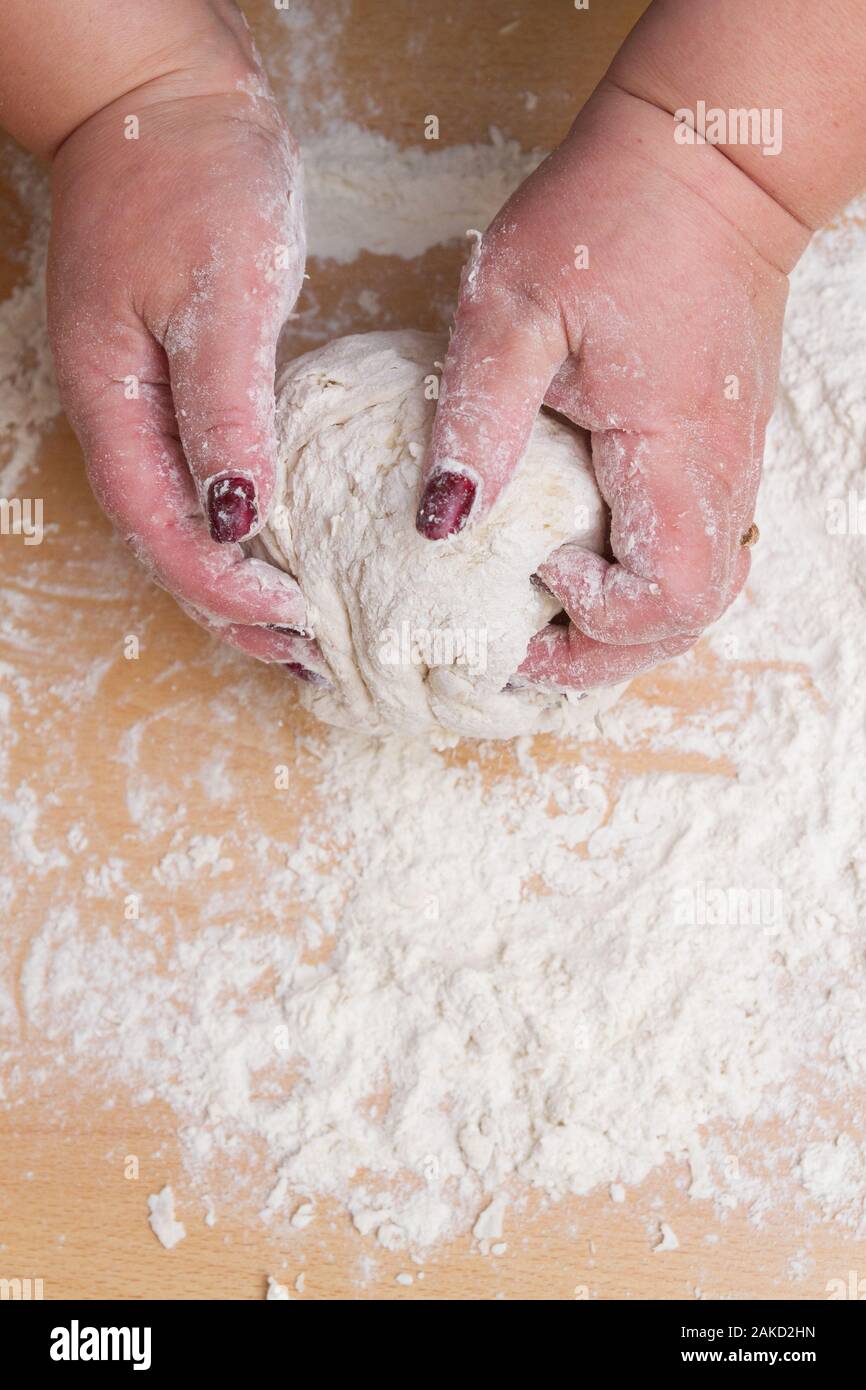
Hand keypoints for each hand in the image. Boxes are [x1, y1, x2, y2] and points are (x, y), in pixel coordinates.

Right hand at [47, 63, 321, 676]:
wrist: (162, 88)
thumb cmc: (189, 173)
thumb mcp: (219, 293)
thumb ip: (225, 411)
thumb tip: (236, 519)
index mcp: (114, 397)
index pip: (161, 528)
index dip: (223, 587)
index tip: (293, 625)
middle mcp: (116, 409)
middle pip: (164, 539)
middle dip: (230, 606)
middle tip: (304, 656)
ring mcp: (136, 392)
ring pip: (178, 515)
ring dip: (234, 576)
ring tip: (294, 626)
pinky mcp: (166, 372)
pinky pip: (194, 474)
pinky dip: (239, 522)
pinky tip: (276, 539)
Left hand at [416, 82, 799, 689]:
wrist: (710, 157)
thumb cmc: (610, 216)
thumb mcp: (512, 305)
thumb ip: (478, 416)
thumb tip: (438, 522)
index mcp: (672, 449)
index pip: (669, 596)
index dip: (597, 617)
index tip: (530, 574)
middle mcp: (720, 473)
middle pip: (690, 618)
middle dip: (604, 655)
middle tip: (522, 651)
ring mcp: (731, 465)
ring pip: (702, 593)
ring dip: (628, 626)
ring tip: (550, 619)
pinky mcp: (725, 449)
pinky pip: (700, 550)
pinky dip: (647, 583)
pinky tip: (588, 562)